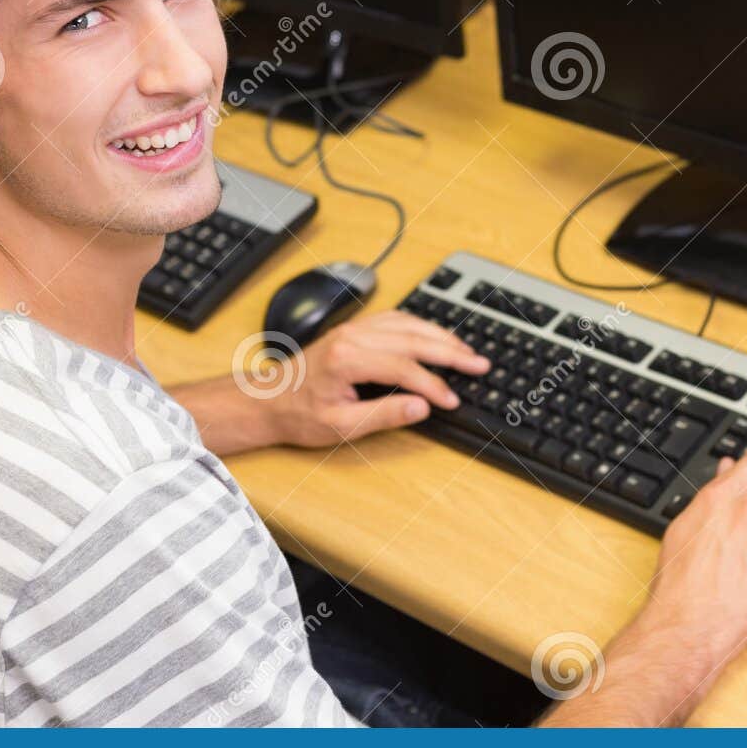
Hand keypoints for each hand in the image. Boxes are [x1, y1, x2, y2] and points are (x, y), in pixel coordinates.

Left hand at [264, 310, 489, 448]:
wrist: (267, 400)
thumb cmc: (298, 415)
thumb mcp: (341, 427)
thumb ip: (384, 416)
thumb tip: (421, 406)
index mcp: (347, 359)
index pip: (404, 367)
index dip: (433, 384)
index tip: (452, 399)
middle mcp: (352, 337)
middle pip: (412, 337)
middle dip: (450, 351)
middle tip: (479, 364)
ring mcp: (353, 329)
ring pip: (407, 323)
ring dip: (440, 335)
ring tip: (467, 351)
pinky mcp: (354, 330)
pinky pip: (395, 320)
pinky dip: (421, 326)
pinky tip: (436, 336)